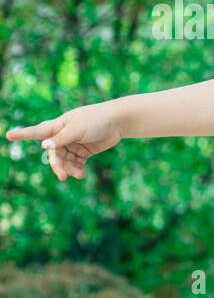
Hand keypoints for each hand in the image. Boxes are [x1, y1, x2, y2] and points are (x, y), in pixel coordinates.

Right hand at [5, 103, 125, 181]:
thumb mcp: (78, 129)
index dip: (23, 134)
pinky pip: (76, 162)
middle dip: (57, 165)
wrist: (119, 121)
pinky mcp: (84, 150)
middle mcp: (63, 135)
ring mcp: (73, 143)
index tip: (8, 135)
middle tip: (62, 176)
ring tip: (79, 175)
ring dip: (69, 168)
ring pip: (65, 160)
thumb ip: (62, 138)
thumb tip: (44, 146)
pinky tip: (81, 174)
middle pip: (54, 153)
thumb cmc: (97, 120)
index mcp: (58, 125)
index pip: (38, 131)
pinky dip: (77, 169)